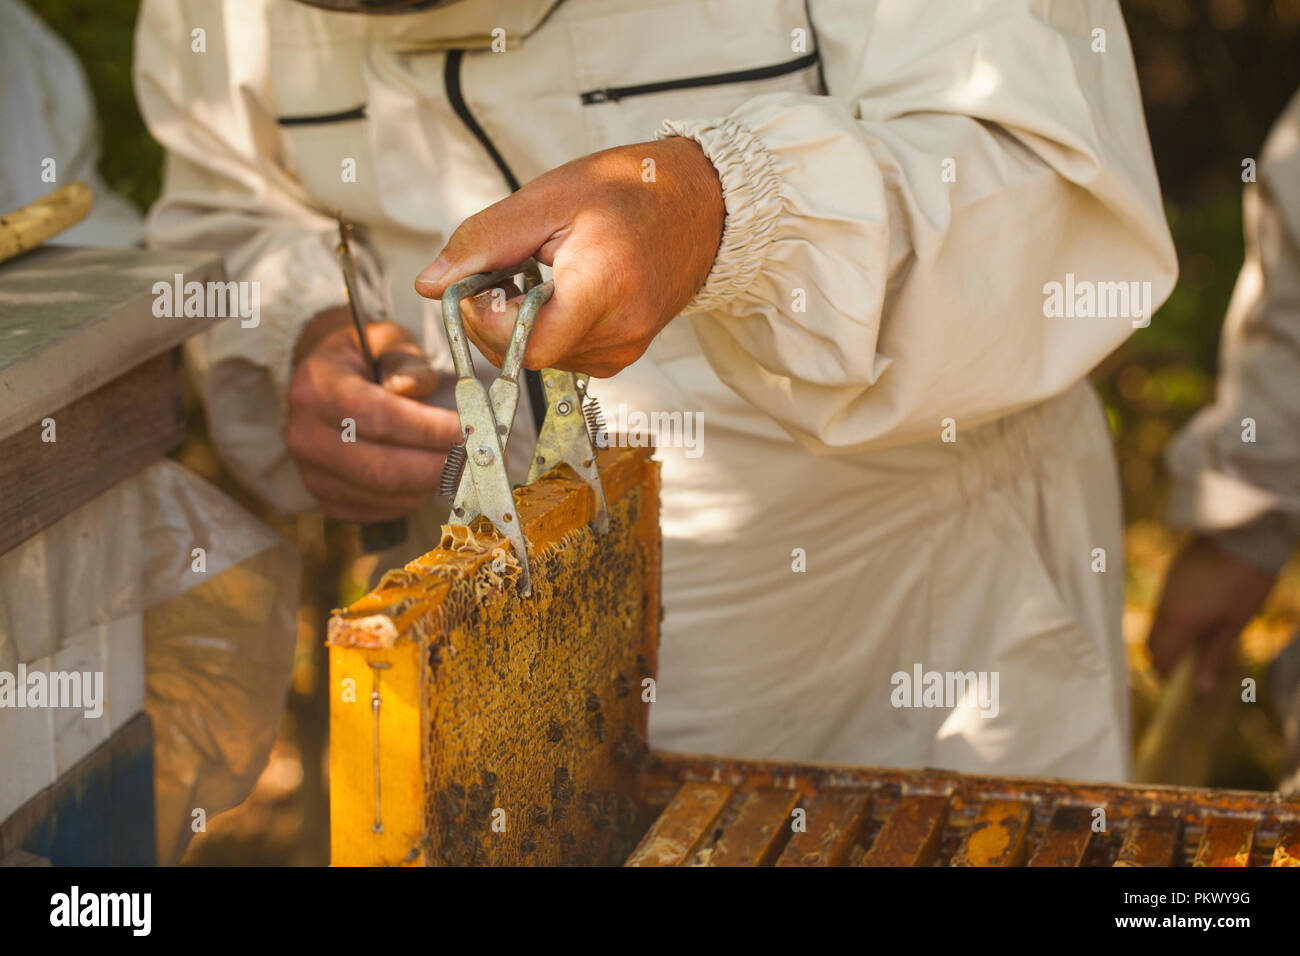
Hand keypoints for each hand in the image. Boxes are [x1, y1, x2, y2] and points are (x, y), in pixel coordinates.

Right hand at [285, 307, 460, 521]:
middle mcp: (306, 436)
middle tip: (477, 457)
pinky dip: (414, 497)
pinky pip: (380, 510)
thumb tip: (414, 387)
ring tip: (461, 464)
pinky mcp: (327, 500)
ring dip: (432, 483)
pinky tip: (430, 475)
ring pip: (386, 494)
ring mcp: (312, 474)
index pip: (379, 417)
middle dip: (439, 465)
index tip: (468, 430)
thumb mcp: (386, 341)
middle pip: (383, 467)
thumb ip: (406, 362)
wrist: (325, 383)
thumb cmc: (365, 359)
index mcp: (317, 389)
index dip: (429, 429)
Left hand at [414, 137, 724, 376]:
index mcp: (603, 286)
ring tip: (532, 272)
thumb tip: (431, 283)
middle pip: (527, 356)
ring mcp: (625, 348)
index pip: (525, 345)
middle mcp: (619, 330)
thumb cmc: (630, 190)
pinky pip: (564, 354)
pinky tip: (554, 290)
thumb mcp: (550, 196)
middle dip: (493, 321)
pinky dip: (544, 327)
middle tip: (494, 272)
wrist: (702, 204)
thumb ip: (487, 240)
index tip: (473, 284)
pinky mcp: (625, 354)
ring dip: (518, 323)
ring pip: (542, 358)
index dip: (484, 323)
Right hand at [1147, 534, 1277, 692]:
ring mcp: (1165, 589)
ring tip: (1196, 646)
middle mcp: (1164, 606)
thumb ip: (1214, 656)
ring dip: (1169, 640)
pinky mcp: (1171, 576)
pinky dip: (1172, 622)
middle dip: (1164, 660)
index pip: (1160, 658)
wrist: (1243, 535)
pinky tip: (1197, 619)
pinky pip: (1163, 607)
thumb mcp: (1235, 623)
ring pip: (1156, 624)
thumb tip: (1200, 689)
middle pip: (1151, 643)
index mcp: (1179, 621)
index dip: (1166, 676)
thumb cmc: (1245, 582)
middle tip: (1187, 671)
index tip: (1181, 687)